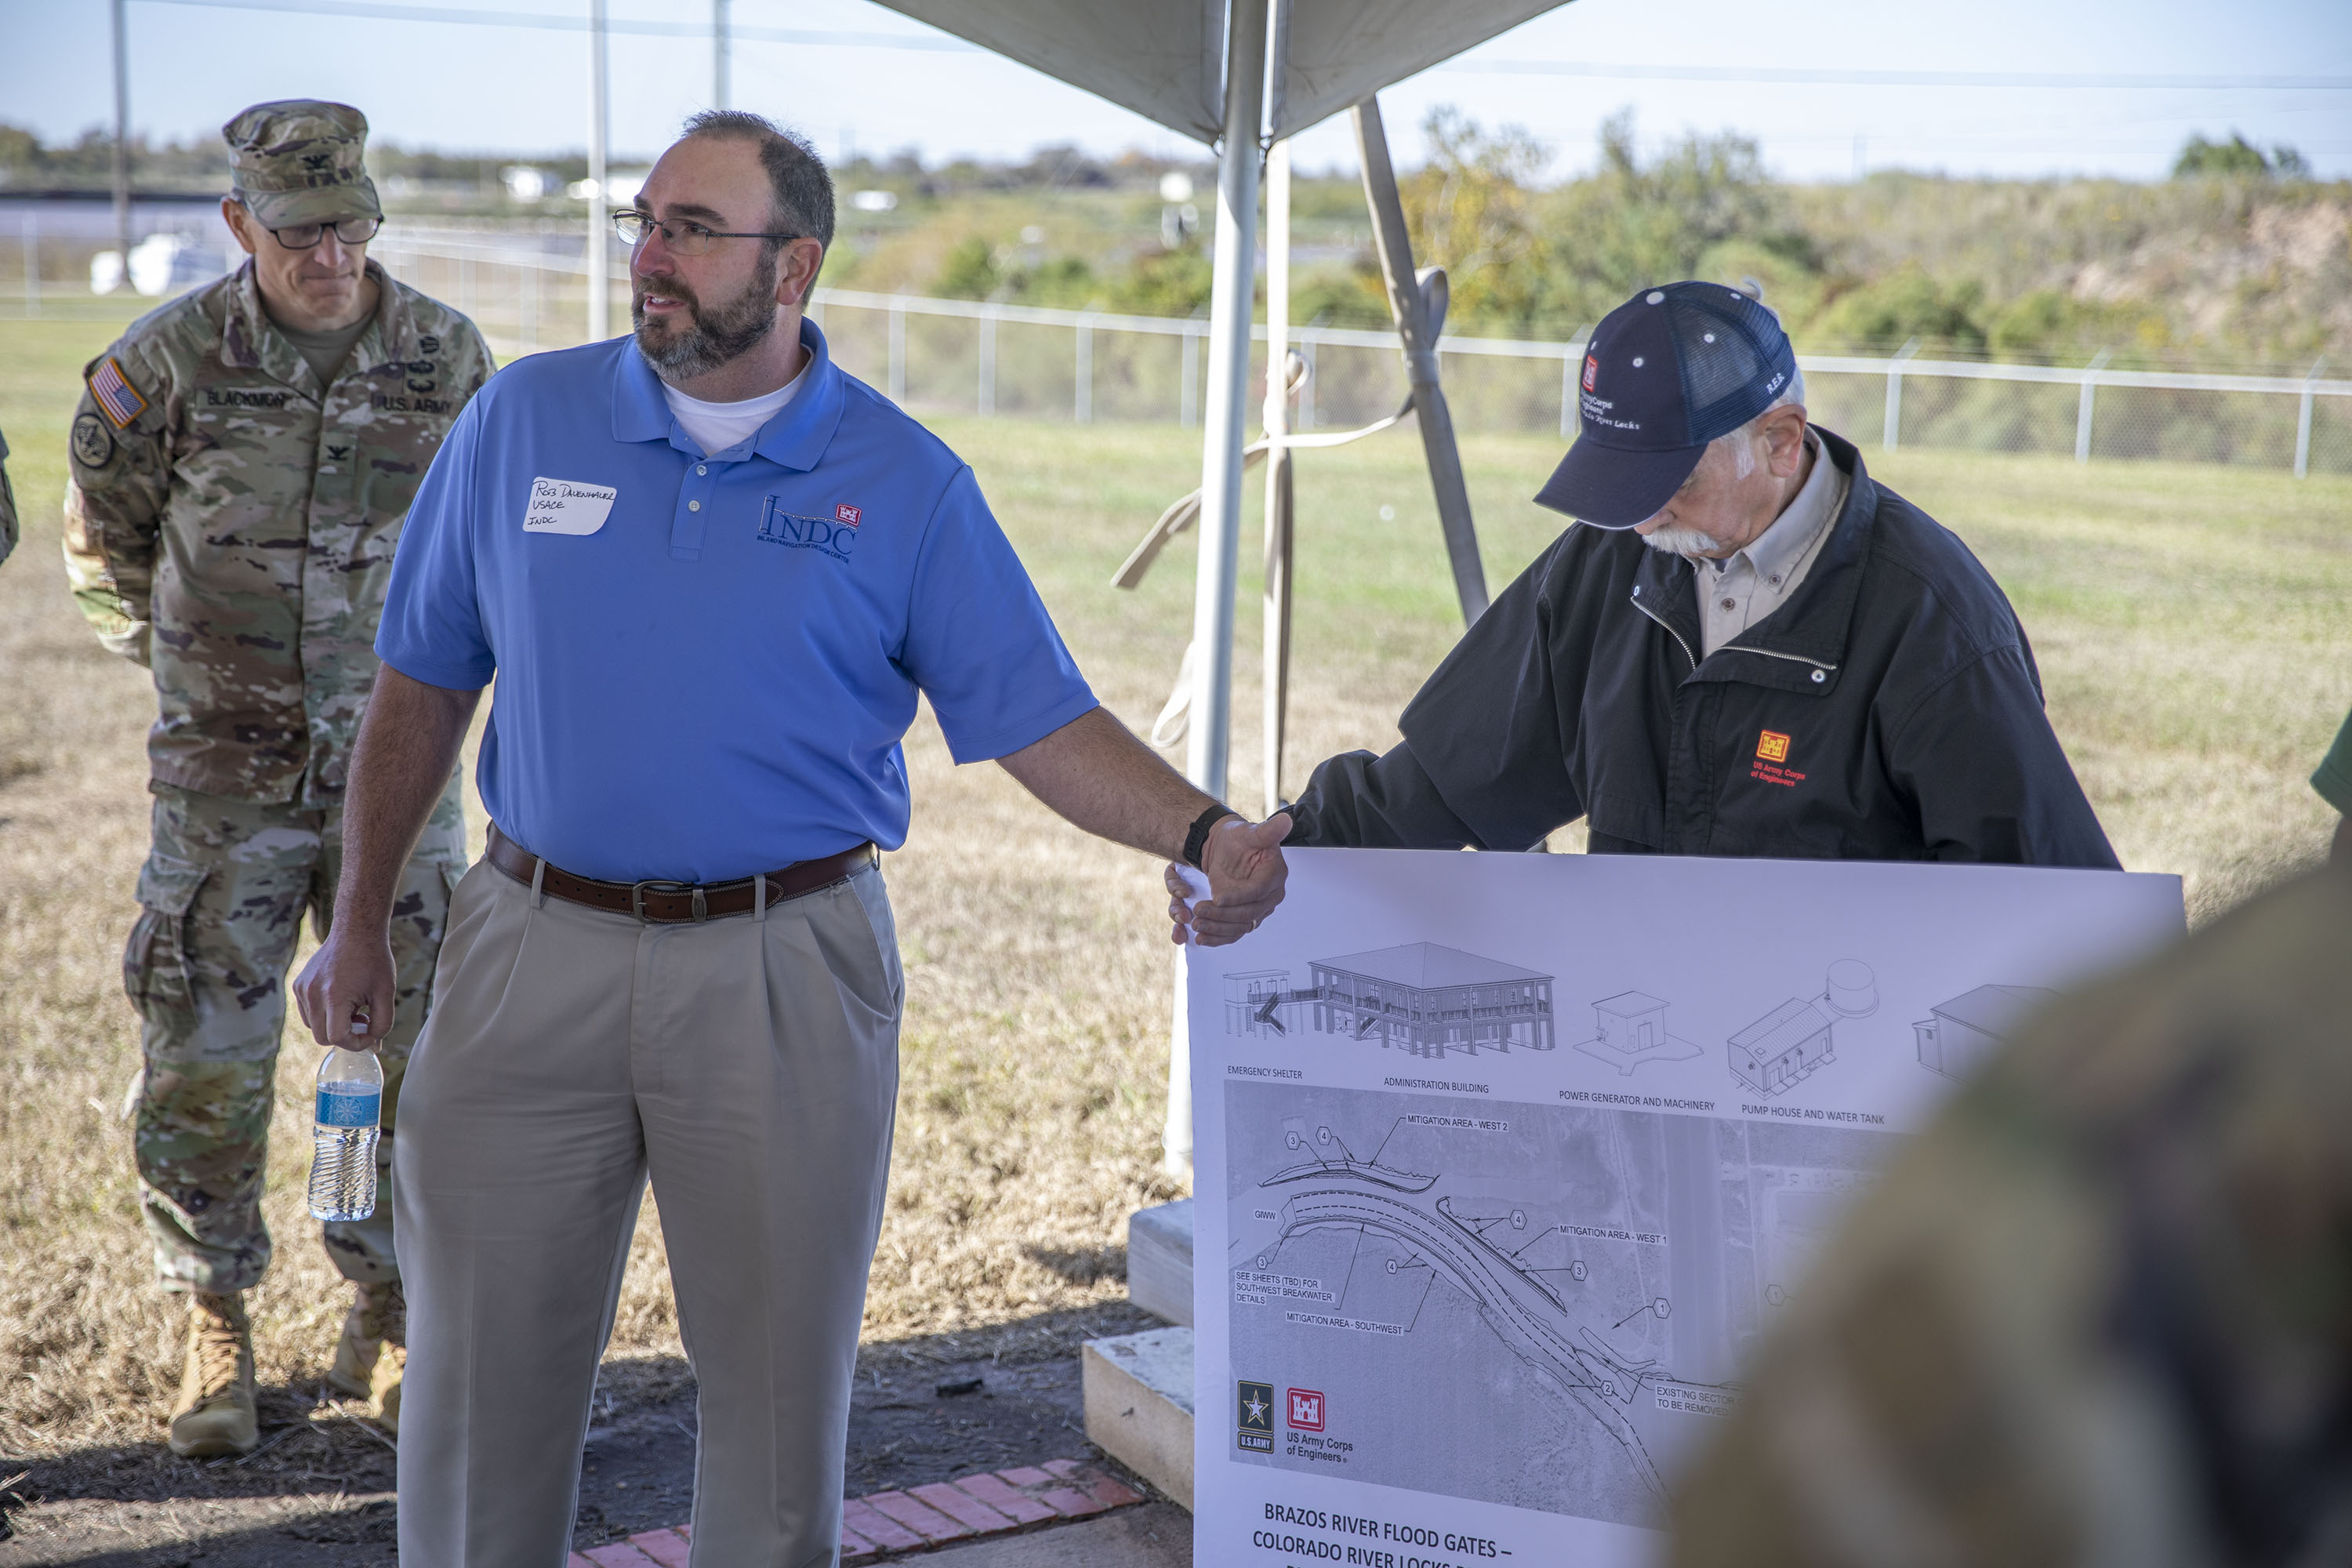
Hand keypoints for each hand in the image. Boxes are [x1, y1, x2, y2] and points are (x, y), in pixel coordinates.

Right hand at [293, 928, 395, 1052]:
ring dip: (334, 1025)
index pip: (337, 1038)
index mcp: (334, 996)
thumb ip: (382, 1024)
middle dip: (345, 1036)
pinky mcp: (298, 985)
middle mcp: (312, 994)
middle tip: (363, 1019)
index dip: (356, 1043)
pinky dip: (323, 1014)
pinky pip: (308, 1012)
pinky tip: (341, 998)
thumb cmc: (374, 961)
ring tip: (354, 1007)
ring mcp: (302, 989)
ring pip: (314, 1026)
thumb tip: (374, 1045)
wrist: (356, 931)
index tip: (371, 1034)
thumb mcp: (386, 994)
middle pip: (322, 1037)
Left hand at [1167, 812, 1290, 946]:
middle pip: (1248, 912)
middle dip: (1222, 914)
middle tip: (1199, 911)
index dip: (1238, 896)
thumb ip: (1267, 831)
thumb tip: (1285, 822)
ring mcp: (1258, 909)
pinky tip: (1203, 939)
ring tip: (1197, 924)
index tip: (1217, 897)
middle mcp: (1270, 895)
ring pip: (1240, 925)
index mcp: (1275, 874)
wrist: (1225, 849)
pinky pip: (1234, 932)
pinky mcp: (1245, 918)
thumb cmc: (1238, 839)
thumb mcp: (1250, 832)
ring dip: (1217, 928)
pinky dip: (1218, 938)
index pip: (1258, 891)